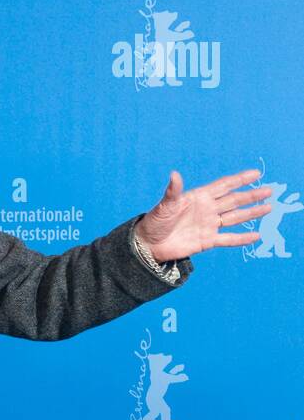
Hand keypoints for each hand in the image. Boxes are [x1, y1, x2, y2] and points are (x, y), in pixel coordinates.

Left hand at [133, 169, 272, 262]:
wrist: (149, 244)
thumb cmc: (155, 222)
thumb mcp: (165, 205)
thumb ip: (173, 191)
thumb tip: (175, 175)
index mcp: (199, 197)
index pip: (224, 185)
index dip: (240, 179)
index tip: (256, 174)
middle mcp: (207, 209)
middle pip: (234, 200)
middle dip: (252, 195)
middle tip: (270, 190)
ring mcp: (208, 225)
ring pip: (235, 217)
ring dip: (251, 213)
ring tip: (269, 208)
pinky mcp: (207, 241)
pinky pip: (228, 239)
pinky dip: (241, 238)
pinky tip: (255, 236)